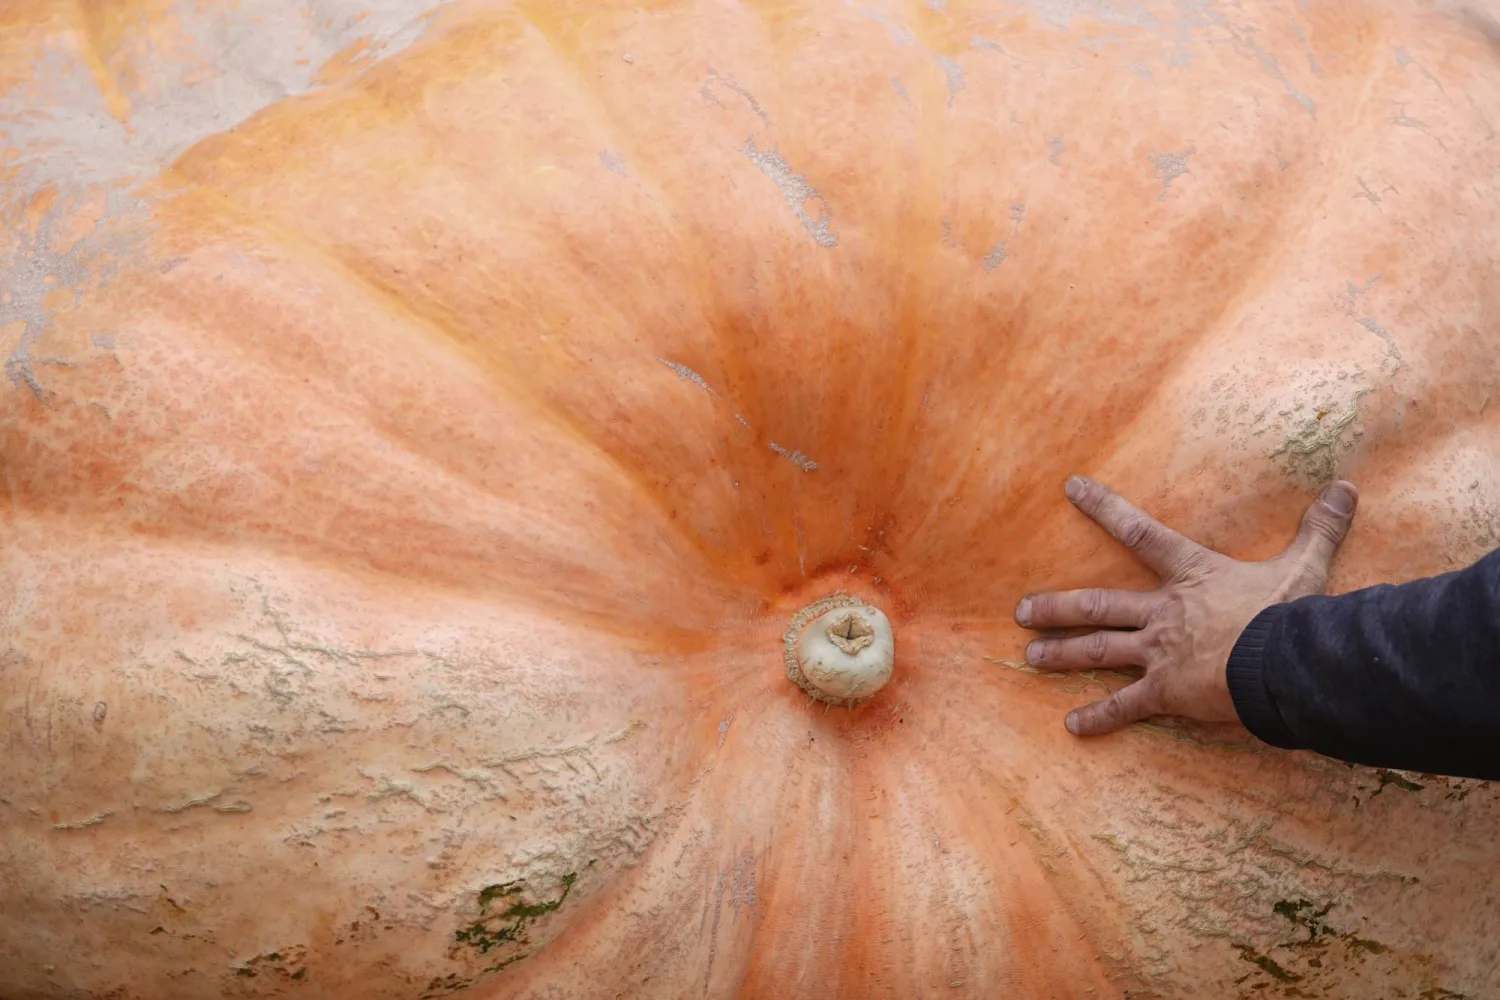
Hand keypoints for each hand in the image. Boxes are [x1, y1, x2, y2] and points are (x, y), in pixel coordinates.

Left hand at [1016, 476, 1358, 736]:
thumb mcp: (1306, 565)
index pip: (1139, 533)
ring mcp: (1160, 653)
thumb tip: (1347, 489)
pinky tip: (1072, 727)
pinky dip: (1099, 718)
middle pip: (1099, 605)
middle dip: (1058, 607)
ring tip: (1030, 657)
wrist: (1287, 663)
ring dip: (1062, 654)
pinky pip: (1126, 706)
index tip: (1071, 487)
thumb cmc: (1293, 614)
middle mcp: (1164, 613)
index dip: (1104, 507)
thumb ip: (1320, 528)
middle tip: (1020, 611)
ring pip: (1099, 651)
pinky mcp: (1167, 691)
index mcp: (1190, 575)